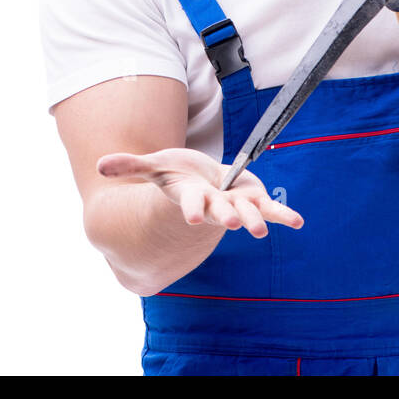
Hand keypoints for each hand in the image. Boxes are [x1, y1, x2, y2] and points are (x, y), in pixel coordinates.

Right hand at [98, 147, 302, 238]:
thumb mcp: (156, 166)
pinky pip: (271, 210)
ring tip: (261, 232)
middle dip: (227, 216)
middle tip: (234, 224)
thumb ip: (132, 167)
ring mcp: (235, 206)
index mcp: (191, 199)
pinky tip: (298, 222)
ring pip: (246, 213)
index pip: (190, 205)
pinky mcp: (254, 201)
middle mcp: (214, 206)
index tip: (193, 217)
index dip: (192, 210)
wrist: (205, 186)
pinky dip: (284, 216)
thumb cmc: (180, 176)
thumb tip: (100, 167)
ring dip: (255, 221)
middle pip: (220, 212)